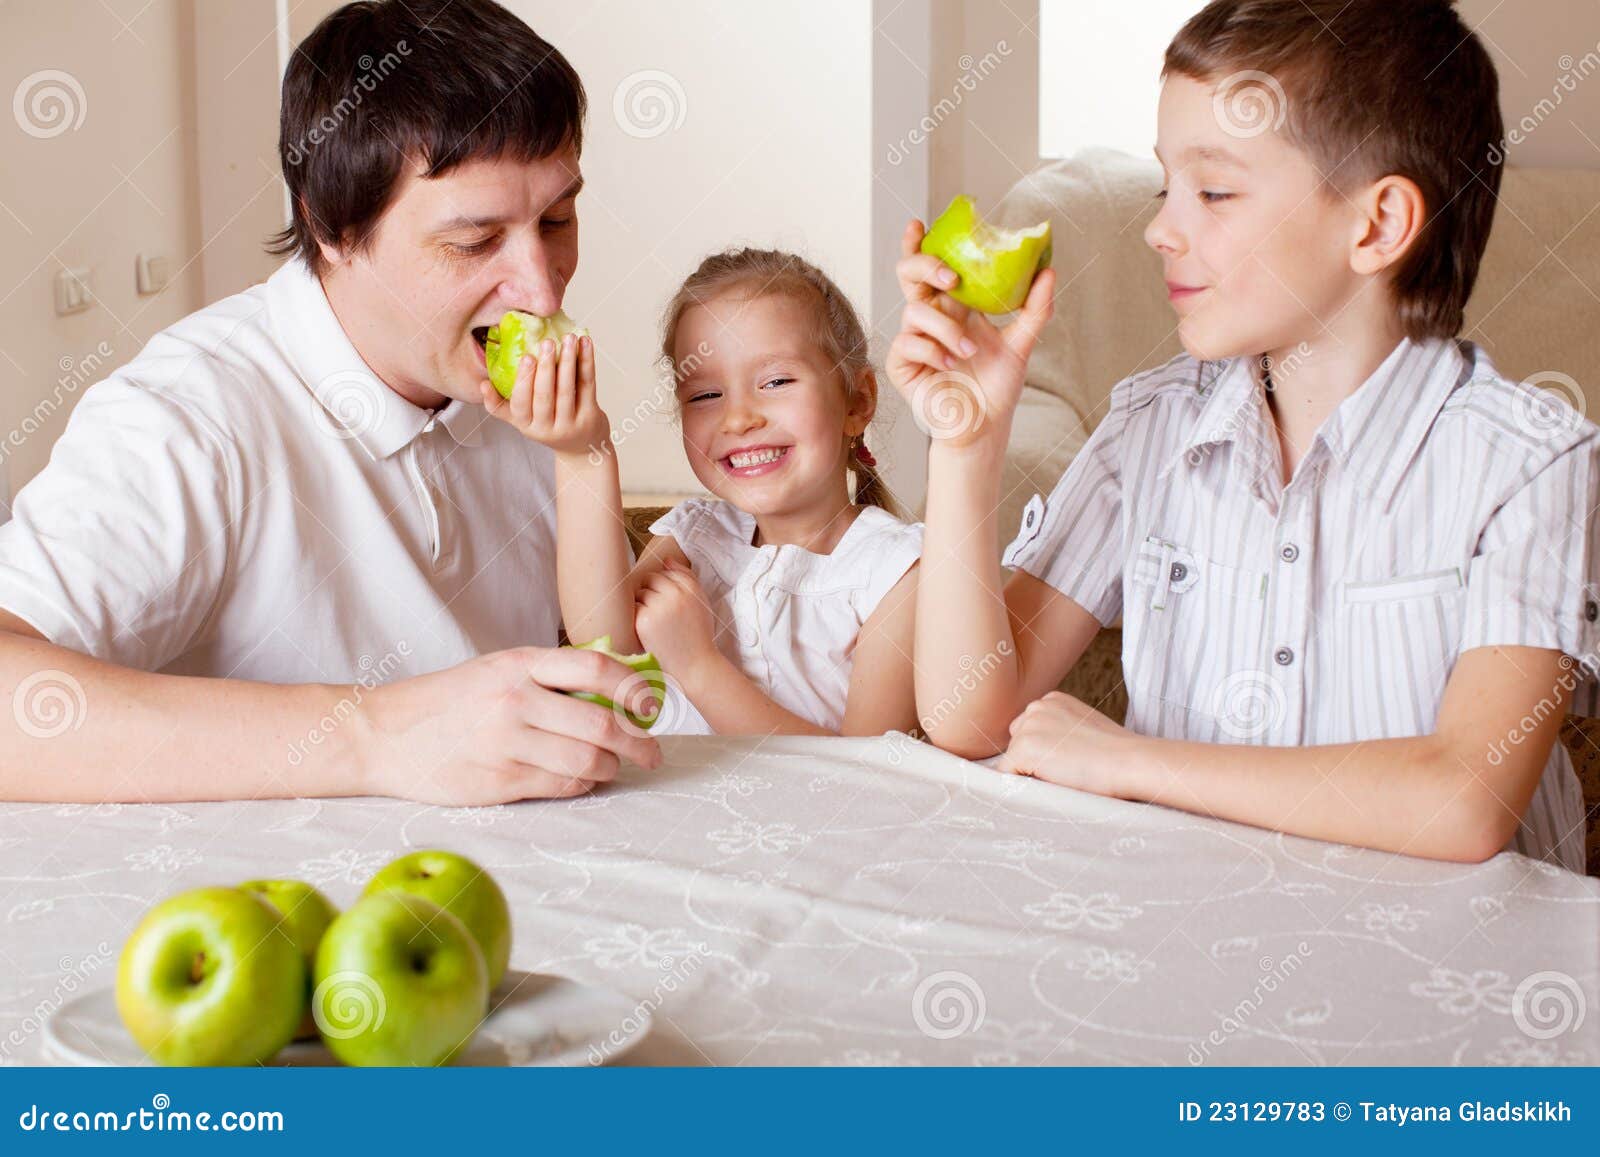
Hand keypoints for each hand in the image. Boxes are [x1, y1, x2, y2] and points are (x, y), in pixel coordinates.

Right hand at [357, 645, 661, 804]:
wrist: (382, 735)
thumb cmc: (447, 701)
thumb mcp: (496, 670)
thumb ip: (548, 676)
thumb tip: (616, 689)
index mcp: (518, 664)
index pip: (595, 668)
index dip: (634, 688)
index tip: (652, 705)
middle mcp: (515, 700)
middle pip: (601, 723)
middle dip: (638, 742)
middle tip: (652, 752)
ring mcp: (507, 744)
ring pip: (587, 762)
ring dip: (611, 768)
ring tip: (614, 767)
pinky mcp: (499, 782)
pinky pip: (561, 787)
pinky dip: (583, 786)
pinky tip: (582, 781)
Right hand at [481, 332, 611, 458]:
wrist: (581, 446)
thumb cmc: (546, 423)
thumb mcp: (521, 419)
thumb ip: (499, 404)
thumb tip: (482, 384)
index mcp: (526, 425)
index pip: (521, 404)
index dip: (523, 382)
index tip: (526, 357)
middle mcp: (547, 428)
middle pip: (545, 396)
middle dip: (546, 368)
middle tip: (547, 343)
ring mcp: (570, 424)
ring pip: (567, 390)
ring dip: (568, 361)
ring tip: (568, 338)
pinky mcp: (590, 416)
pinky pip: (587, 386)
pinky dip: (587, 362)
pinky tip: (585, 343)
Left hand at [634, 559, 719, 676]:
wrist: (695, 666)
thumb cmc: (697, 636)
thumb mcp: (701, 603)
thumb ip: (687, 579)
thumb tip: (666, 560)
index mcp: (692, 589)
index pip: (670, 571)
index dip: (666, 586)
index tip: (669, 601)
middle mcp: (676, 594)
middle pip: (651, 578)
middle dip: (651, 591)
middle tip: (659, 613)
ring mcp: (659, 606)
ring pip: (639, 591)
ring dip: (642, 603)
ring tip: (655, 622)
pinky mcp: (644, 620)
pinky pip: (632, 607)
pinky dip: (636, 616)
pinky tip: (647, 630)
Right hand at [885, 219, 1055, 448]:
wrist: (985, 424)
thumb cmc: (997, 384)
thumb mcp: (1020, 343)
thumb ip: (1034, 308)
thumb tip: (1049, 270)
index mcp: (952, 306)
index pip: (931, 267)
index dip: (919, 244)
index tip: (919, 223)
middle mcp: (930, 317)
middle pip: (909, 275)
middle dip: (925, 266)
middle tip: (952, 278)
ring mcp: (913, 340)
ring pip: (915, 312)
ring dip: (946, 329)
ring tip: (969, 352)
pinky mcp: (903, 365)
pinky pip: (909, 344)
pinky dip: (934, 352)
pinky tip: (951, 366)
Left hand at [998, 691, 1141, 799]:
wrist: (1130, 761)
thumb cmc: (1118, 754)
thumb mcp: (1086, 729)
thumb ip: (1061, 731)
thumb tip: (1045, 752)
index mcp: (1053, 700)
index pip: (1030, 730)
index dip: (1045, 752)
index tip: (1069, 761)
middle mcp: (1036, 707)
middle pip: (1017, 743)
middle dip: (1032, 760)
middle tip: (1067, 770)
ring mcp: (1028, 727)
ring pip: (1013, 761)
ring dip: (1030, 774)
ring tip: (1065, 776)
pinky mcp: (1023, 749)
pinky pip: (1007, 776)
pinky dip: (1022, 786)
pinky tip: (1052, 784)